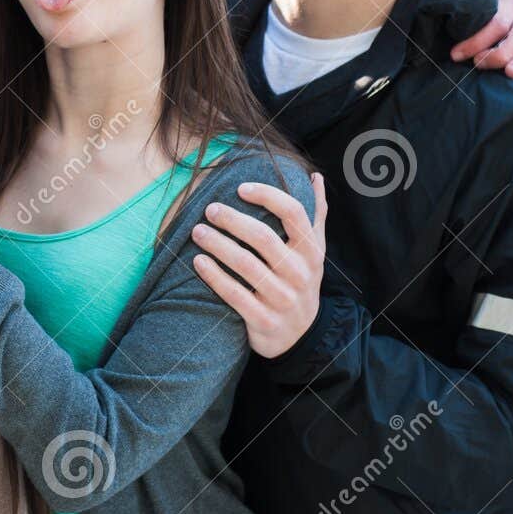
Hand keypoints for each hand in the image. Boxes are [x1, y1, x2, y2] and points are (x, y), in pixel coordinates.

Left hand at [193, 172, 326, 358]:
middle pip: (263, 238)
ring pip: (246, 265)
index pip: (294, 213)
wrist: (301, 335)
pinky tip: (198, 261)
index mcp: (312, 252)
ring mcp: (283, 299)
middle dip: (232, 220)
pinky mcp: (264, 320)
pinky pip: (235, 294)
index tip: (240, 187)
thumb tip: (314, 177)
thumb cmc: (300, 280)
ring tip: (197, 231)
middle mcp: (300, 274)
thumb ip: (315, 214)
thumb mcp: (314, 250)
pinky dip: (214, 276)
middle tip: (209, 209)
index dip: (267, 196)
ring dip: (218, 244)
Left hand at [452, 0, 512, 86]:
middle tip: (478, 64)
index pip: (497, 22)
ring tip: (510, 73)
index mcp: (505, 2)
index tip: (456, 55)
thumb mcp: (466, 5)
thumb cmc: (469, 7)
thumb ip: (459, 15)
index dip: (477, 40)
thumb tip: (443, 37)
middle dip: (500, 53)